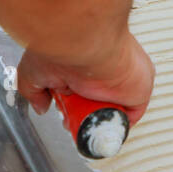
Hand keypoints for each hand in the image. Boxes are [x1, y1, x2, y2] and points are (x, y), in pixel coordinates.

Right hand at [17, 31, 154, 126]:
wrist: (86, 45)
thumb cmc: (63, 46)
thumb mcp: (34, 70)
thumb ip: (34, 90)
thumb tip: (40, 106)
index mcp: (85, 60)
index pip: (81, 86)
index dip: (70, 103)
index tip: (62, 110)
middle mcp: (105, 69)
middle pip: (96, 100)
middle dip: (82, 114)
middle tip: (71, 117)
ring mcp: (123, 80)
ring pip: (111, 109)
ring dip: (97, 120)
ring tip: (82, 120)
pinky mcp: (138, 91)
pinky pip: (131, 116)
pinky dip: (117, 126)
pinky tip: (102, 126)